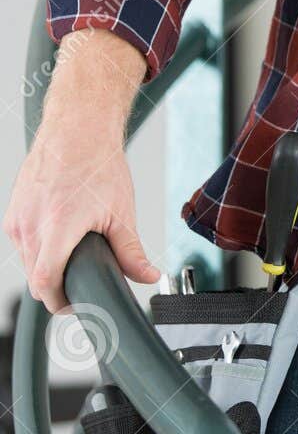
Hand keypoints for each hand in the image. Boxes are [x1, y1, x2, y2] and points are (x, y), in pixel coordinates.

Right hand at [4, 119, 159, 315]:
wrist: (78, 129)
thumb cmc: (97, 164)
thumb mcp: (120, 212)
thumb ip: (131, 251)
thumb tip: (148, 276)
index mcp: (57, 226)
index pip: (45, 282)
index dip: (59, 302)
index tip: (75, 304)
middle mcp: (31, 224)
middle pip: (36, 278)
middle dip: (58, 287)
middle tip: (82, 284)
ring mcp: (18, 217)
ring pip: (28, 262)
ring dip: (48, 267)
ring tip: (74, 255)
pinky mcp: (13, 211)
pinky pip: (23, 244)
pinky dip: (39, 249)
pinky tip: (60, 237)